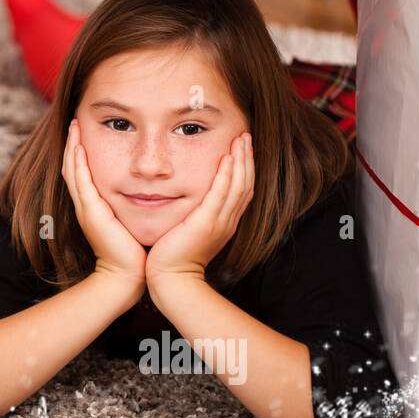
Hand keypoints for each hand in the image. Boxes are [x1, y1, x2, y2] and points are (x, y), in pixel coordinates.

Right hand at [62, 119, 146, 287]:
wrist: (127, 276)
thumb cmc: (134, 252)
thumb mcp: (131, 223)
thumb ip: (134, 207)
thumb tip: (149, 193)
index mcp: (95, 207)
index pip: (84, 173)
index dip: (82, 153)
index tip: (85, 132)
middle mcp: (86, 205)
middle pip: (72, 167)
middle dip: (73, 144)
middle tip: (75, 122)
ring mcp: (85, 207)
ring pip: (72, 170)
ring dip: (72, 146)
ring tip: (74, 126)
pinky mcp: (90, 211)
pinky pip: (80, 180)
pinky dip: (77, 161)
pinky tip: (78, 146)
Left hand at [146, 131, 253, 288]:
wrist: (171, 281)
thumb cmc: (173, 259)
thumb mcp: (189, 232)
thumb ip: (194, 216)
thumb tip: (189, 201)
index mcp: (224, 223)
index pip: (241, 190)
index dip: (244, 168)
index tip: (242, 148)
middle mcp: (227, 221)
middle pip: (245, 184)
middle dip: (247, 158)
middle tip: (246, 136)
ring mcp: (219, 223)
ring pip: (238, 186)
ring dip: (241, 160)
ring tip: (241, 139)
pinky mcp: (206, 224)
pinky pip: (220, 195)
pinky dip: (226, 176)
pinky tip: (227, 159)